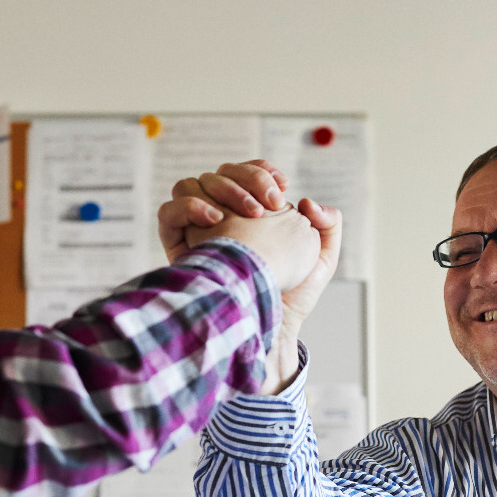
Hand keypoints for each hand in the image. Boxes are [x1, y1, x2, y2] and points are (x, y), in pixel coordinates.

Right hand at [158, 160, 342, 393]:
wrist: (269, 325)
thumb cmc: (291, 296)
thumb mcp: (322, 258)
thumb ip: (328, 223)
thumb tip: (305, 201)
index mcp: (248, 213)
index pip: (244, 173)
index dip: (260, 170)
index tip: (282, 187)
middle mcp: (220, 217)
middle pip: (220, 173)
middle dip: (247, 179)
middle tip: (270, 204)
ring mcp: (196, 231)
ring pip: (191, 184)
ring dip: (221, 189)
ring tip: (247, 214)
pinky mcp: (178, 248)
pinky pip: (168, 212)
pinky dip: (189, 206)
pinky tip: (214, 220)